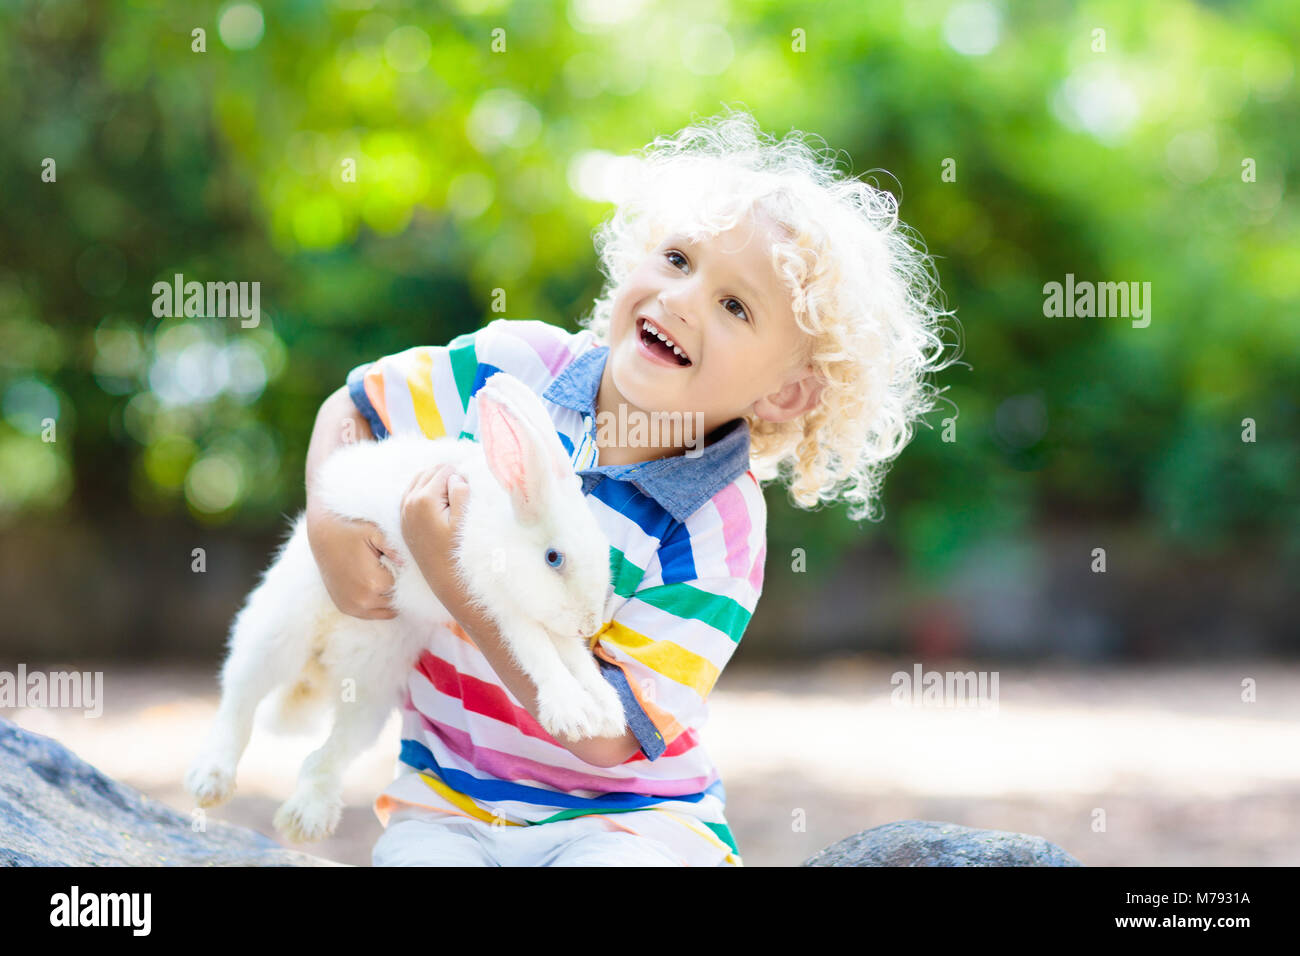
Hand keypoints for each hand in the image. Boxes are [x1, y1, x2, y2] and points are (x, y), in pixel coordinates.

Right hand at [305, 505, 404, 619]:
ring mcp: (351, 606)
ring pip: (384, 611)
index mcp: (374, 582)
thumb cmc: (350, 530)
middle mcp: (362, 599)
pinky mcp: (344, 607)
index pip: (402, 587)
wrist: (322, 535)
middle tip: (388, 569)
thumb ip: (394, 548)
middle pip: (394, 601)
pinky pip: (369, 614)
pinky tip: (376, 589)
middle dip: (395, 587)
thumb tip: (407, 563)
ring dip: (387, 599)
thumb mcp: (374, 532)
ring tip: (383, 578)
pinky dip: (375, 605)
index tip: (393, 562)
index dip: (401, 574)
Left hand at [400, 463, 473, 615]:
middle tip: (460, 497)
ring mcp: (404, 511)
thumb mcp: (464, 520)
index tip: (466, 497)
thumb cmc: (458, 550)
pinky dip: (424, 491)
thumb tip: (455, 478)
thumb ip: (460, 492)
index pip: (445, 470)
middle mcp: (409, 502)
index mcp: (424, 499)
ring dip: (435, 483)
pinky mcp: (405, 519)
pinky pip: (412, 492)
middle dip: (446, 478)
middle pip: (430, 471)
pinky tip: (438, 504)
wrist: (445, 579)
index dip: (460, 479)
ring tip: (451, 499)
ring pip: (419, 479)